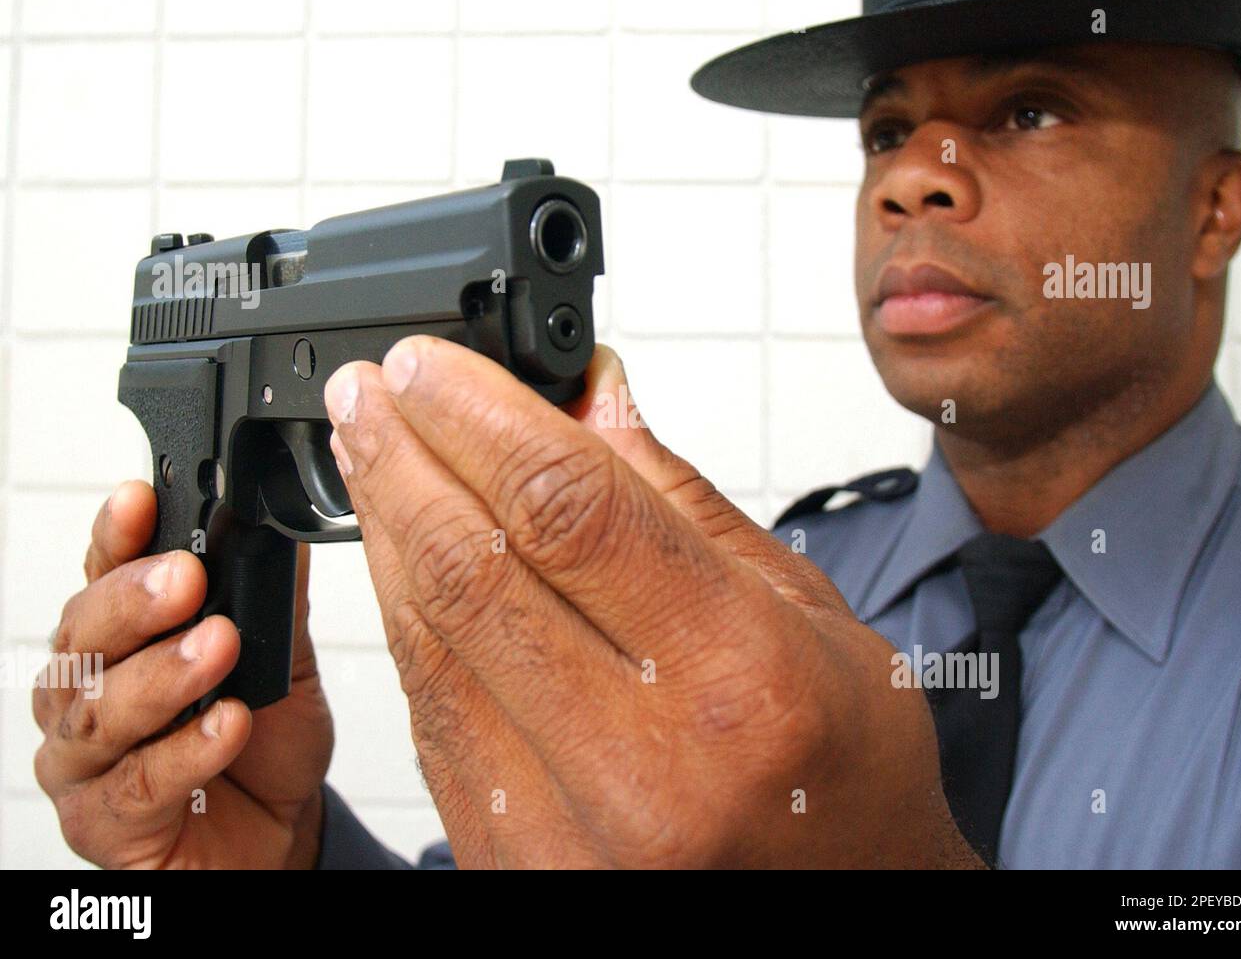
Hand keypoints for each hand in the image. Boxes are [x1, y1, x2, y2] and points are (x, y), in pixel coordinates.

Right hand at [33, 482, 333, 867]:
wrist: (276, 834)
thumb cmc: (264, 744)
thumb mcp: (284, 661)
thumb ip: (274, 603)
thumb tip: (286, 532)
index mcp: (121, 637)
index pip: (103, 573)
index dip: (117, 535)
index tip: (140, 499)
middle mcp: (86, 691)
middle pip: (85, 635)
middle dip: (134, 600)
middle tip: (185, 577)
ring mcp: (85, 761)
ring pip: (102, 709)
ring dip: (163, 672)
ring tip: (219, 647)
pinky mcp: (104, 823)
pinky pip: (137, 784)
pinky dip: (186, 751)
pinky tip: (227, 725)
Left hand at [325, 338, 980, 867]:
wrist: (832, 909)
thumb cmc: (841, 772)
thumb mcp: (810, 615)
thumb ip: (682, 505)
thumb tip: (590, 396)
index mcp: (744, 680)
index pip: (572, 512)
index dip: (480, 418)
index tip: (432, 367)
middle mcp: (647, 766)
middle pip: (476, 572)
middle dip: (404, 457)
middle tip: (369, 391)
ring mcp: (566, 829)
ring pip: (429, 641)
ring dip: (387, 529)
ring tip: (370, 452)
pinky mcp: (513, 859)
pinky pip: (430, 714)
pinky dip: (406, 616)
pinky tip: (401, 554)